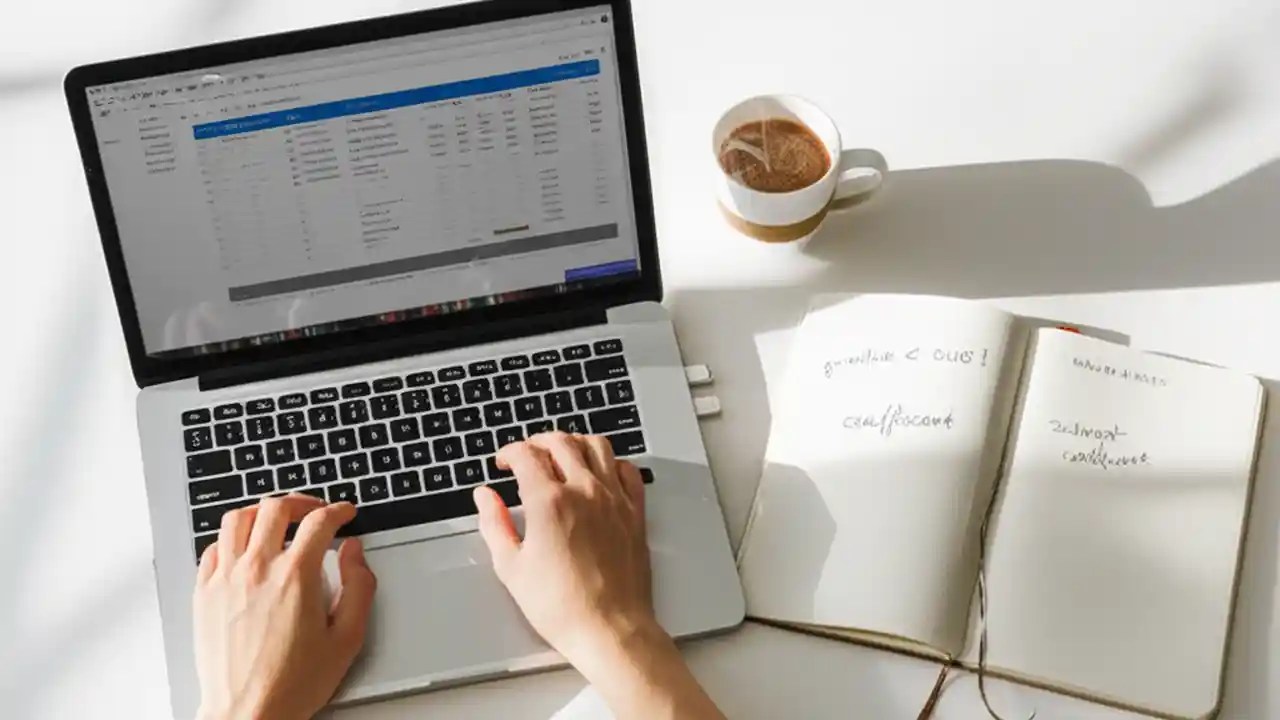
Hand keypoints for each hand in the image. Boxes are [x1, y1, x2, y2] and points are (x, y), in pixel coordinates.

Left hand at [193, 495, 376, 719]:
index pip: (319, 521)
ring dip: (262, 512)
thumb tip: (353, 553)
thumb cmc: (294, 683)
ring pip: (238, 519)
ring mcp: (225, 579)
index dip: (338, 511)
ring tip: (277, 520)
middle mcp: (256, 570)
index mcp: (295, 576)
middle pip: (275, 508)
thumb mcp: (348, 637)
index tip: (344, 514)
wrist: (248, 714)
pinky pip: (213, 547)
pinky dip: (232, 539)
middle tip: (315, 511)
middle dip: (302, 502)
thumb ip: (359, 586)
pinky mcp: (203, 594)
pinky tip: (245, 549)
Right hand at [474, 433, 723, 719]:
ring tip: (560, 454)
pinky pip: (627, 470)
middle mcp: (584, 491)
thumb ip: (494, 524)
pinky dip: (610, 461)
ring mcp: (614, 499)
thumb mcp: (511, 567)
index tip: (503, 462)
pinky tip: (599, 471)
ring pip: (596, 446)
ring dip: (573, 442)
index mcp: (549, 501)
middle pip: (561, 441)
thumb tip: (485, 497)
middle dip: (537, 441)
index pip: (526, 454)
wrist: (610, 629)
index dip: (509, 452)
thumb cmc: (562, 606)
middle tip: (527, 455)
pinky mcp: (634, 512)